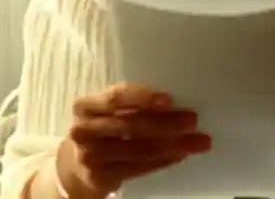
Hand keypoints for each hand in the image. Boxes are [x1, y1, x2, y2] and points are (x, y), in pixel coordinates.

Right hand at [58, 82, 210, 198]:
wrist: (76, 166)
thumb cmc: (102, 130)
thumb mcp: (105, 113)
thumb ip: (129, 105)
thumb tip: (175, 102)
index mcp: (85, 105)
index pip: (116, 97)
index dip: (143, 97)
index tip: (169, 99)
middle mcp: (83, 130)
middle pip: (131, 124)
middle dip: (167, 122)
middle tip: (193, 120)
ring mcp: (89, 155)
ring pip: (139, 148)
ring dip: (173, 144)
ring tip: (197, 141)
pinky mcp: (99, 176)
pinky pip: (138, 167)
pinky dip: (163, 160)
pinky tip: (179, 154)